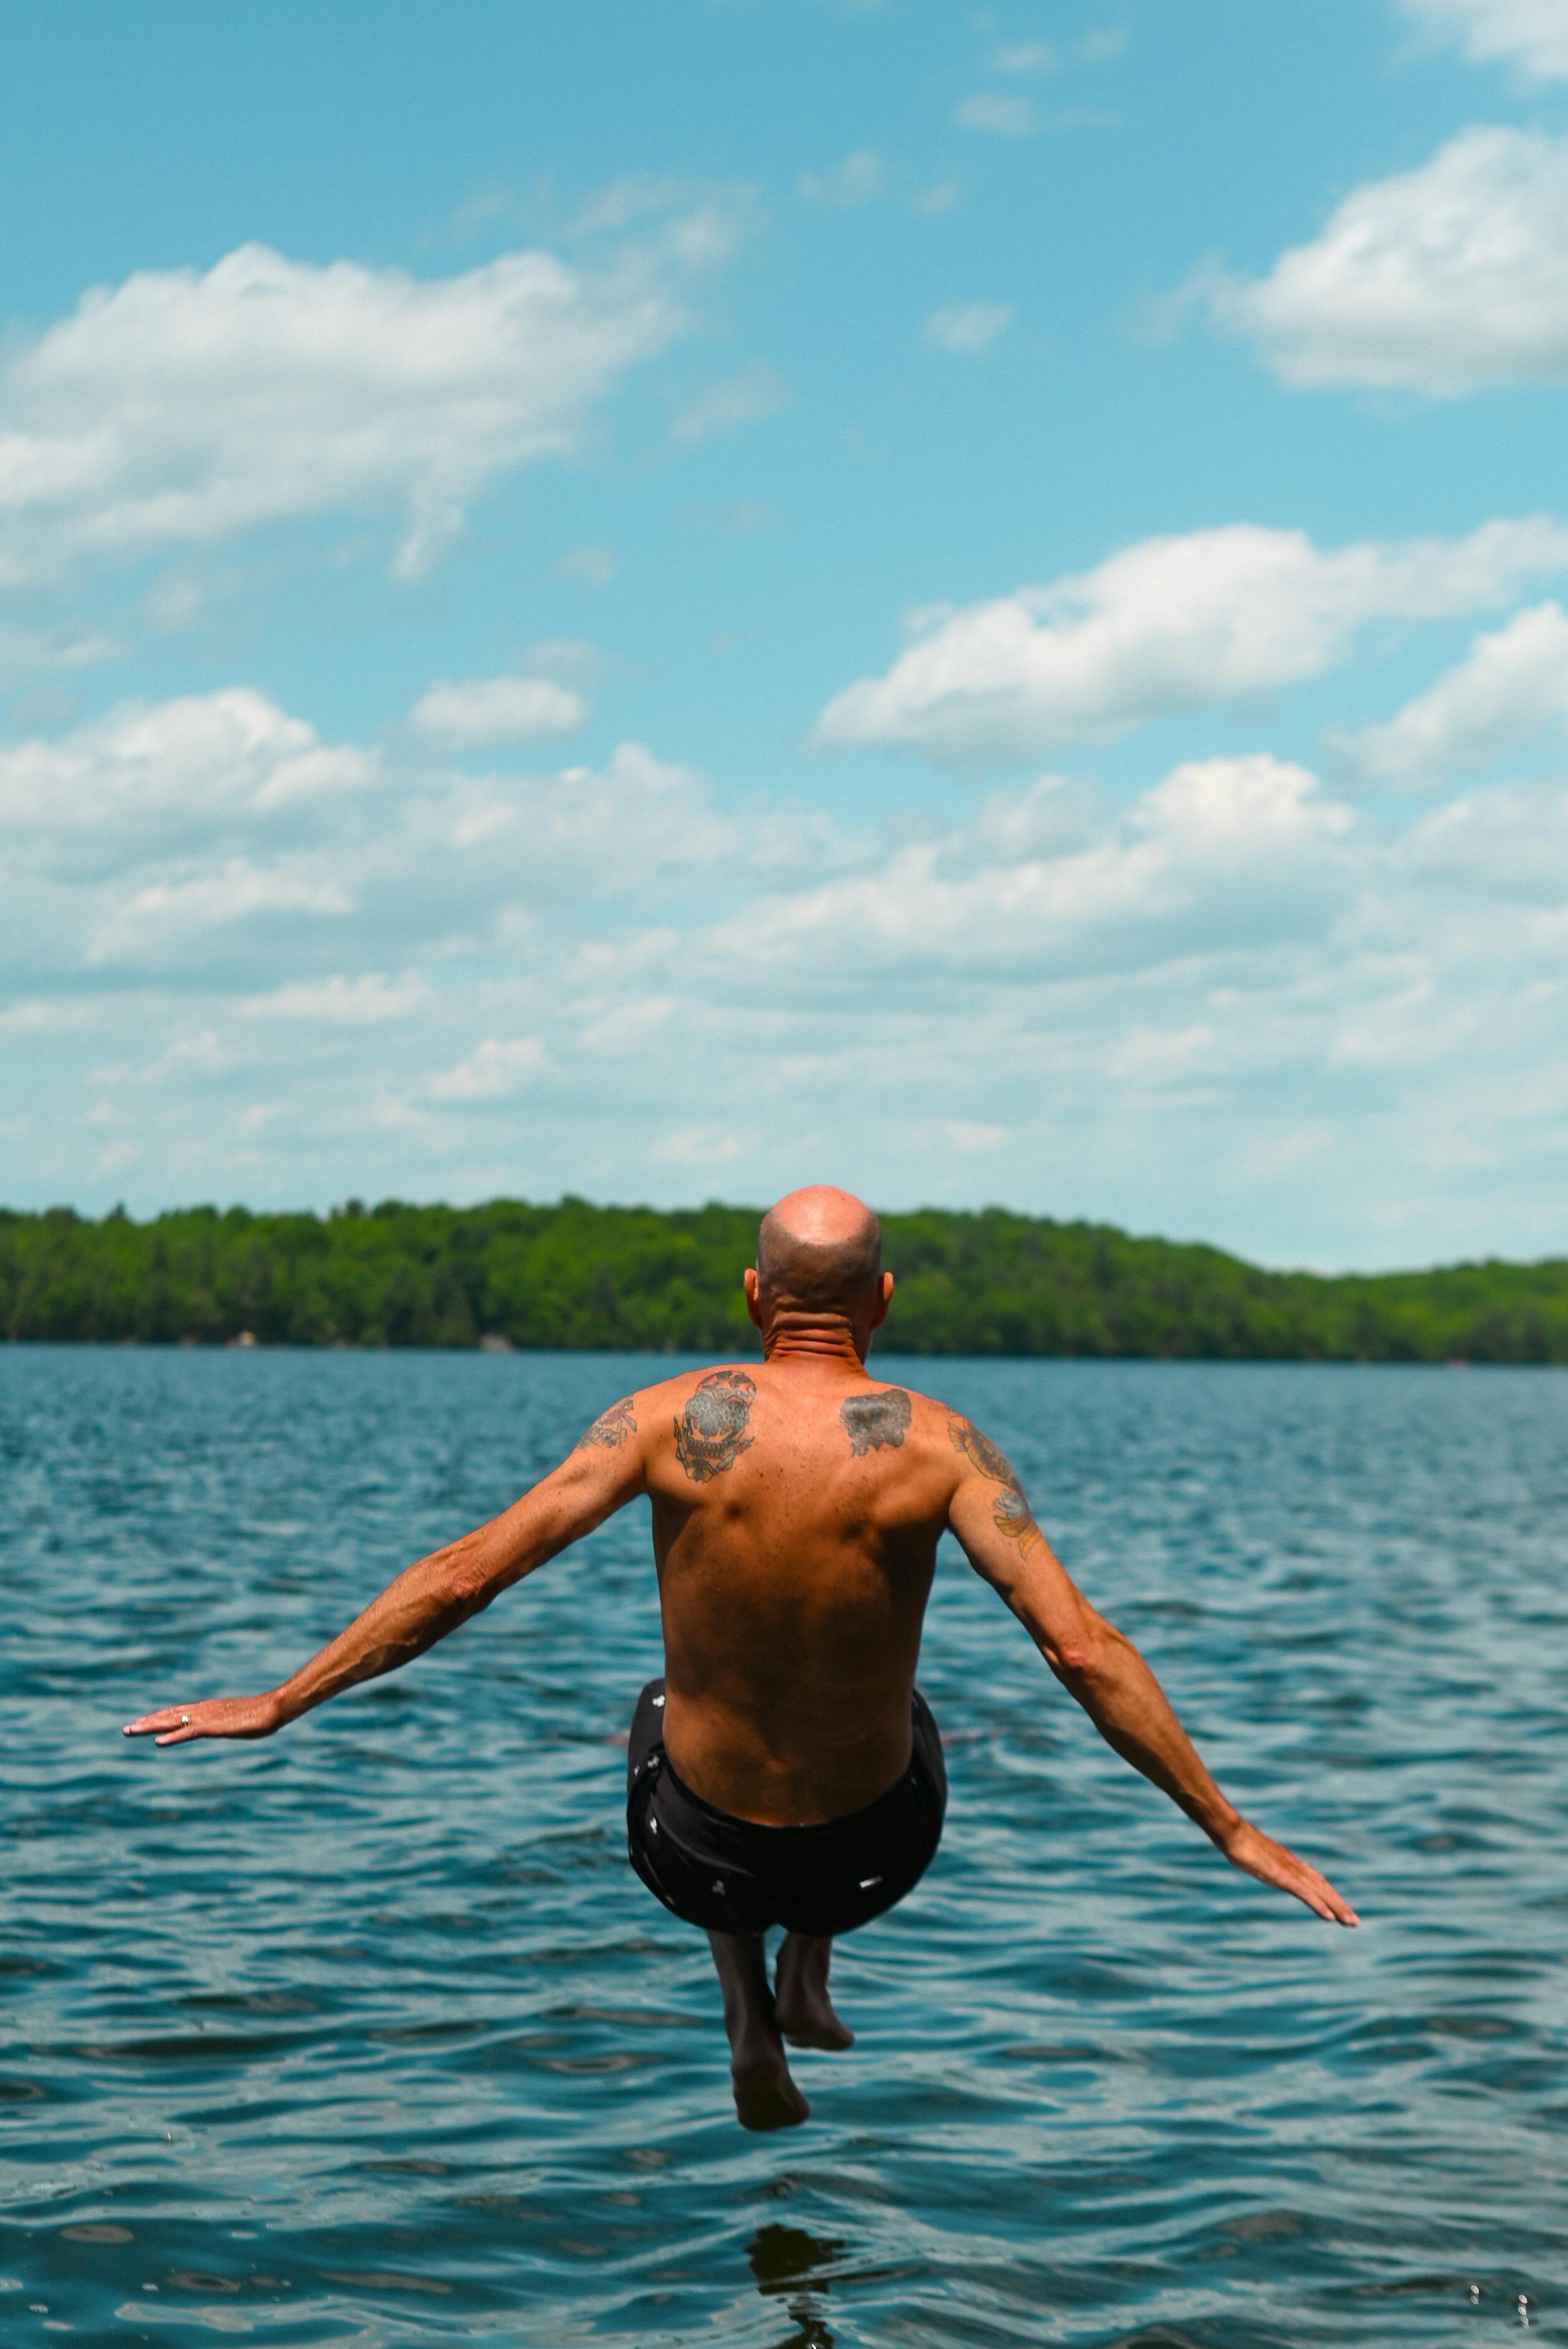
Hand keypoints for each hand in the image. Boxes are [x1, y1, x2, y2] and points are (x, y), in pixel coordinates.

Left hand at [123, 1693, 282, 1746]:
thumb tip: (229, 1726)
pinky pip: (188, 1732)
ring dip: (150, 1726)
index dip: (159, 1717)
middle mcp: (203, 1710)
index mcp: (208, 1709)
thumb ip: (228, 1724)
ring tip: (130, 1731)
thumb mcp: (238, 1721)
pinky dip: (172, 1736)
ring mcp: (207, 1717)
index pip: (178, 1712)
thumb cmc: (263, 1715)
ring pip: (173, 1721)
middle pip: (169, 1715)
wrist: (275, 1707)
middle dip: (147, 1722)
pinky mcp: (214, 1726)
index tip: (141, 1722)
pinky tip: (157, 1742)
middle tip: (126, 1730)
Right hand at [1219, 1817, 1359, 1925]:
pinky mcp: (1282, 1876)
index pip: (1315, 1881)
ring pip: (1319, 1892)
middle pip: (1322, 1887)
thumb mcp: (1257, 1858)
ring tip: (1350, 1922)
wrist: (1232, 1831)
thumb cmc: (1240, 1842)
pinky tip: (1329, 1917)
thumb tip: (1269, 1868)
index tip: (1340, 1909)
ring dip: (1336, 1907)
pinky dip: (1318, 1905)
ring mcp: (1289, 1871)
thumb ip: (1267, 1864)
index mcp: (1290, 1863)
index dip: (1329, 1895)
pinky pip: (1304, 1893)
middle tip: (1355, 1922)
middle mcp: (1295, 1867)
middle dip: (1339, 1904)